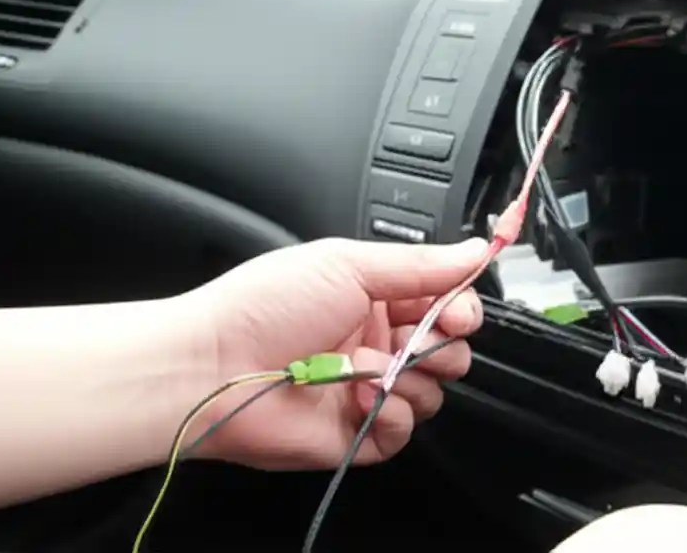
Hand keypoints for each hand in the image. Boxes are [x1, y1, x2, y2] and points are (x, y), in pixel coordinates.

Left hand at [181, 237, 488, 468]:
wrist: (211, 367)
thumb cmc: (263, 307)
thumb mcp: (347, 264)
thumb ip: (420, 264)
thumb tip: (475, 251)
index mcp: (374, 299)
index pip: (445, 305)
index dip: (461, 309)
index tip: (457, 312)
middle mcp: (376, 344)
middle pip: (448, 351)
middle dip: (443, 346)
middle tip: (415, 340)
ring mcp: (368, 391)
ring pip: (433, 391)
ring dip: (409, 378)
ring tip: (367, 369)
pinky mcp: (357, 434)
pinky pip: (404, 430)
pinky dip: (391, 414)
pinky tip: (360, 398)